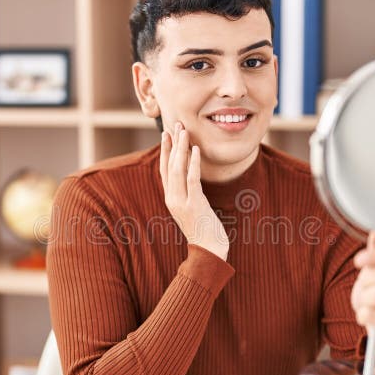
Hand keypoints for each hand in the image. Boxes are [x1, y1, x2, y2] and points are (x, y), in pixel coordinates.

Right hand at [160, 121, 228, 260]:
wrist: (209, 250)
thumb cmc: (204, 229)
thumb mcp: (192, 208)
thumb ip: (188, 193)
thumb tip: (190, 177)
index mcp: (171, 198)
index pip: (164, 170)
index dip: (165, 151)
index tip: (166, 134)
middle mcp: (173, 199)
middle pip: (169, 166)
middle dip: (172, 144)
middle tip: (175, 124)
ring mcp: (182, 202)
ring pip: (178, 169)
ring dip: (181, 149)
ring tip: (184, 131)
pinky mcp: (195, 204)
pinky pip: (192, 179)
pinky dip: (193, 163)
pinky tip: (195, 150)